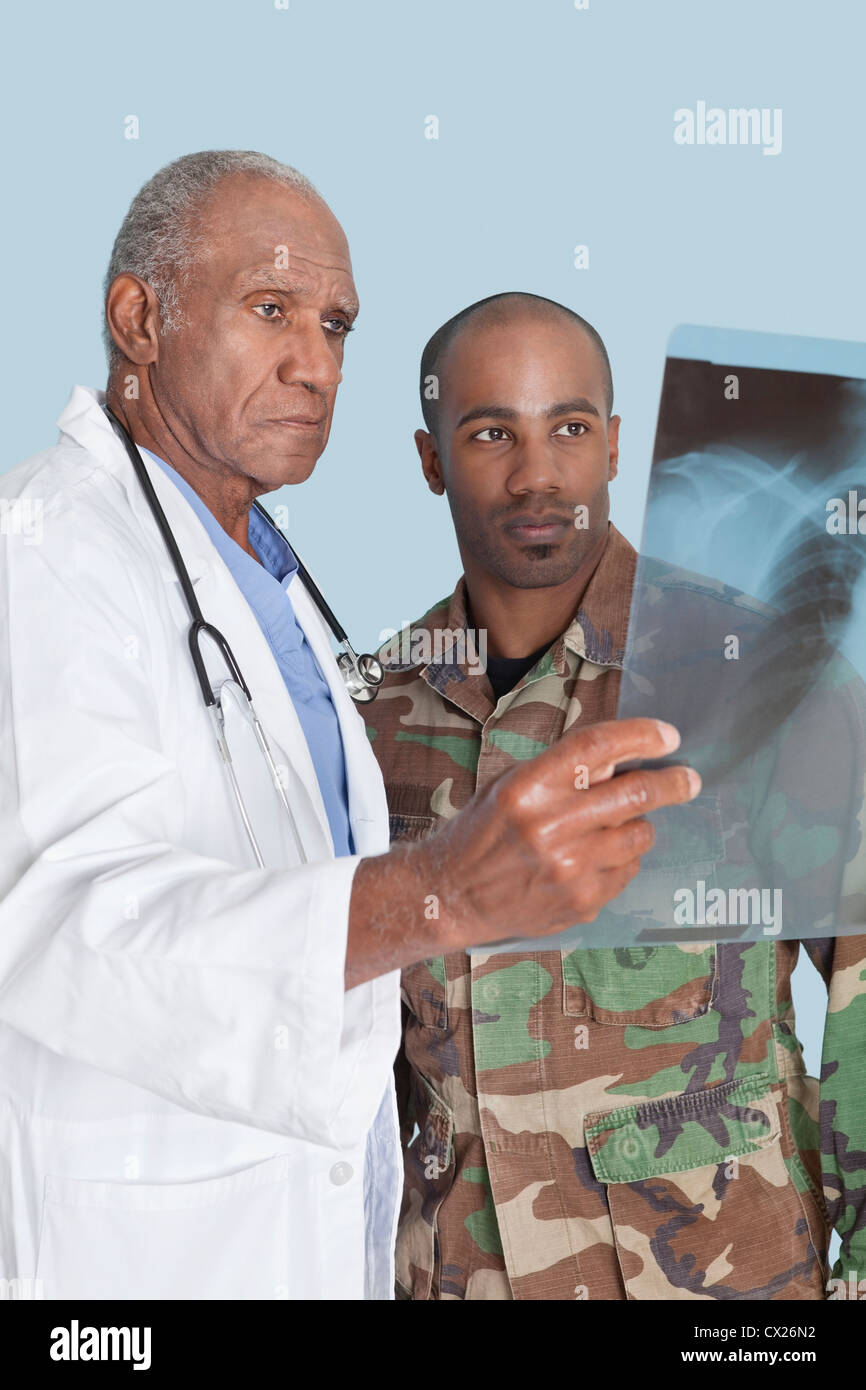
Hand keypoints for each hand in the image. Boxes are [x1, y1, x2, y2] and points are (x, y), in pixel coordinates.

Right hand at [421, 717, 698, 948]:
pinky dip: (619, 860)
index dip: (641, 736)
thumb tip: (624, 758)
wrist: (451, 895)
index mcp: (529, 787)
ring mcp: (570, 869)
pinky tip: (592, 860)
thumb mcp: (512, 784)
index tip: (669, 735)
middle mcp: (551, 827)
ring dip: (637, 825)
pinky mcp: (581, 902)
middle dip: (673, 783)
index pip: (597, 746)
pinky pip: (626, 871)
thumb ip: (565, 771)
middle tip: (689, 779)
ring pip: (639, 835)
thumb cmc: (483, 831)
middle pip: (635, 794)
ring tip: (614, 827)